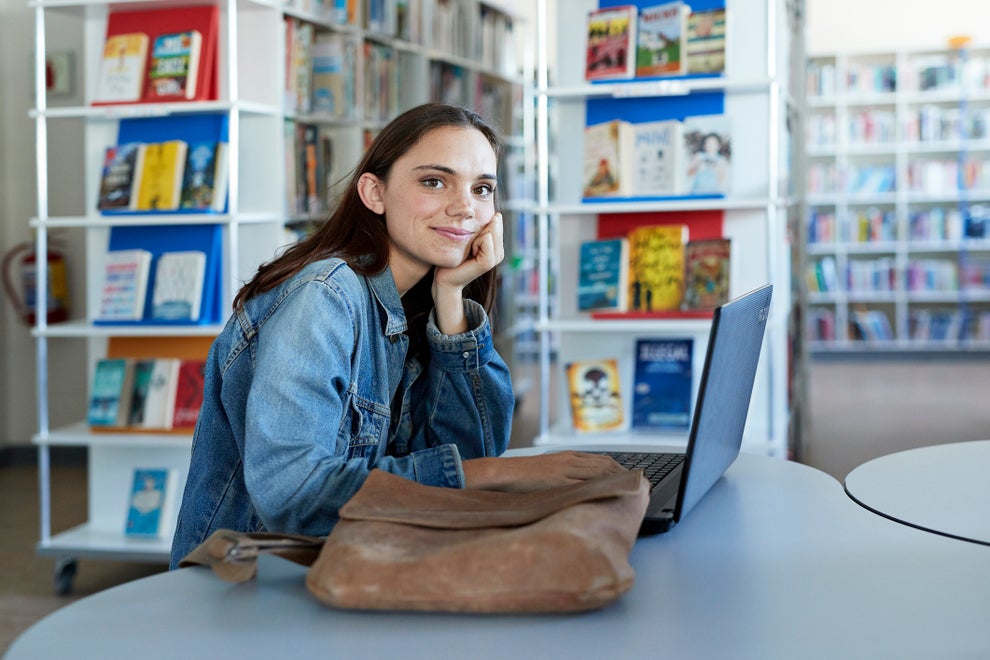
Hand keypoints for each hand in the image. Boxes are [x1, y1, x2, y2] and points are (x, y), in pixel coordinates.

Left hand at [433, 212, 503, 292]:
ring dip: (476, 237)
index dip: (480, 225)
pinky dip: (475, 242)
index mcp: (496, 246)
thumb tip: (496, 214)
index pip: (496, 221)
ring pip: (490, 231)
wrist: (445, 278)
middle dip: (479, 230)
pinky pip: (486, 239)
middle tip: (469, 246)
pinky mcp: (488, 262)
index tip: (471, 240)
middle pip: (495, 224)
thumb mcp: (469, 238)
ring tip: (469, 250)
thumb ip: (482, 228)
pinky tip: (470, 253)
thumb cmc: (453, 257)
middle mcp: (499, 252)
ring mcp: (495, 258)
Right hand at [462, 451, 625, 491]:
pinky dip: (599, 487)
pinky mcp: (558, 481)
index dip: (619, 469)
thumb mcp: (547, 472)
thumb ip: (564, 476)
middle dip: (624, 475)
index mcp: (567, 457)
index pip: (601, 461)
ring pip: (598, 472)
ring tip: (632, 489)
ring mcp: (564, 470)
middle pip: (605, 465)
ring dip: (617, 480)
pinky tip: (609, 493)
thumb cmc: (522, 476)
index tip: (632, 478)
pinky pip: (583, 483)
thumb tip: (581, 489)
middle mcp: (569, 461)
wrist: (502, 474)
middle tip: (639, 485)